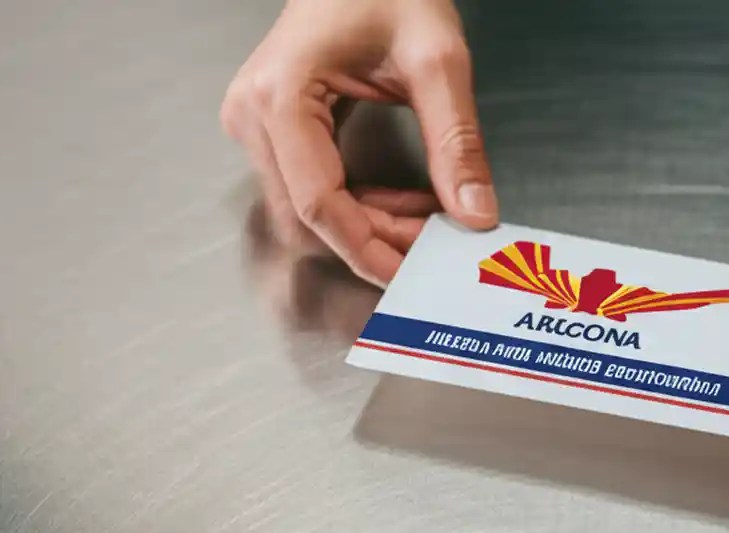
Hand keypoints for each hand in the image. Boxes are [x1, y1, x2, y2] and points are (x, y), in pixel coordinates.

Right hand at [222, 0, 496, 285]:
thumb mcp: (438, 61)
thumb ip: (456, 143)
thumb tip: (475, 214)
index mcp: (281, 96)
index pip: (319, 205)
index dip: (369, 250)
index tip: (414, 275)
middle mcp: (253, 115)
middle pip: (308, 219)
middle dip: (372, 242)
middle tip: (435, 242)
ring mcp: (255, 123)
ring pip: (307, 214)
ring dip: (368, 229)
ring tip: (426, 219)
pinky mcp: (270, 128)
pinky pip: (309, 192)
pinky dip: (357, 209)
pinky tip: (400, 204)